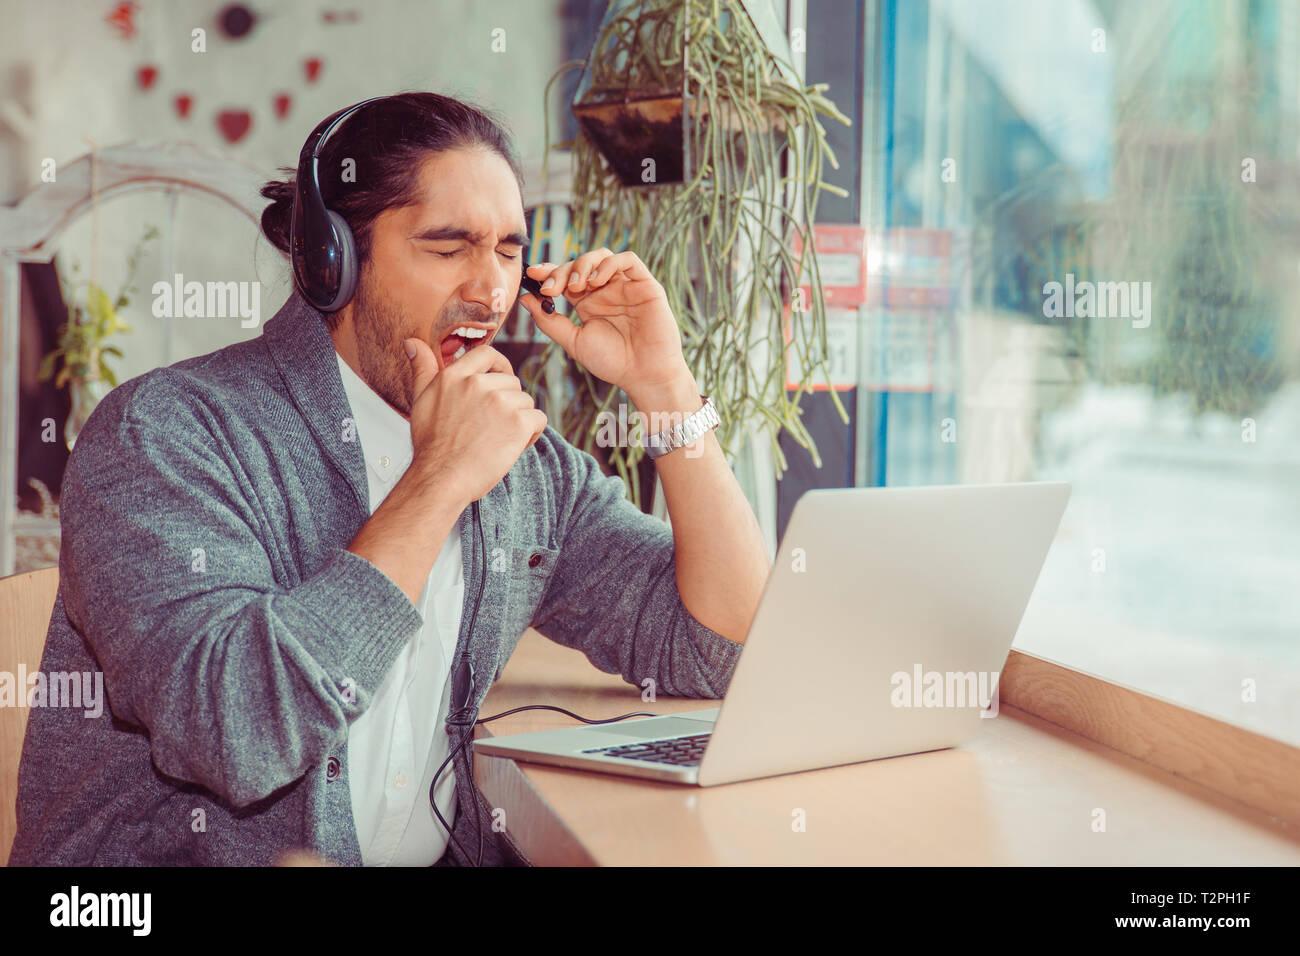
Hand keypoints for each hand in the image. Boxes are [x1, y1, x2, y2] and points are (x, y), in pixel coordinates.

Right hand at [402, 338, 546, 505]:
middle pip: (512, 382)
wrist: (442, 478)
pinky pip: (538, 419)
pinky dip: (531, 434)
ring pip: (526, 402)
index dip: (500, 366)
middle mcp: (478, 384)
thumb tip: (413, 343)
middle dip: (508, 402)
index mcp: (456, 376)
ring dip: (519, 420)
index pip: (487, 354)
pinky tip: (513, 446)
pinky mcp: (518, 422)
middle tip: (492, 426)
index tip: (501, 379)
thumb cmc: (431, 446)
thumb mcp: (421, 400)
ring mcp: (500, 402)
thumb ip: (423, 369)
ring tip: (499, 439)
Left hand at [519, 250, 691, 397]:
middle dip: (562, 270)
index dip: (549, 271)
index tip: (532, 275)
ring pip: (602, 256)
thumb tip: (524, 299)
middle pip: (580, 264)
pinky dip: (609, 263)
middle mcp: (606, 290)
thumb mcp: (574, 341)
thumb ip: (549, 321)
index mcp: (588, 302)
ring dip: (584, 264)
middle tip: (551, 288)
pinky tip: (596, 280)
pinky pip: (629, 260)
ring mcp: (626, 286)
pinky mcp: (645, 285)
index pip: (565, 277)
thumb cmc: (612, 362)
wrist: (644, 375)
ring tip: (575, 285)